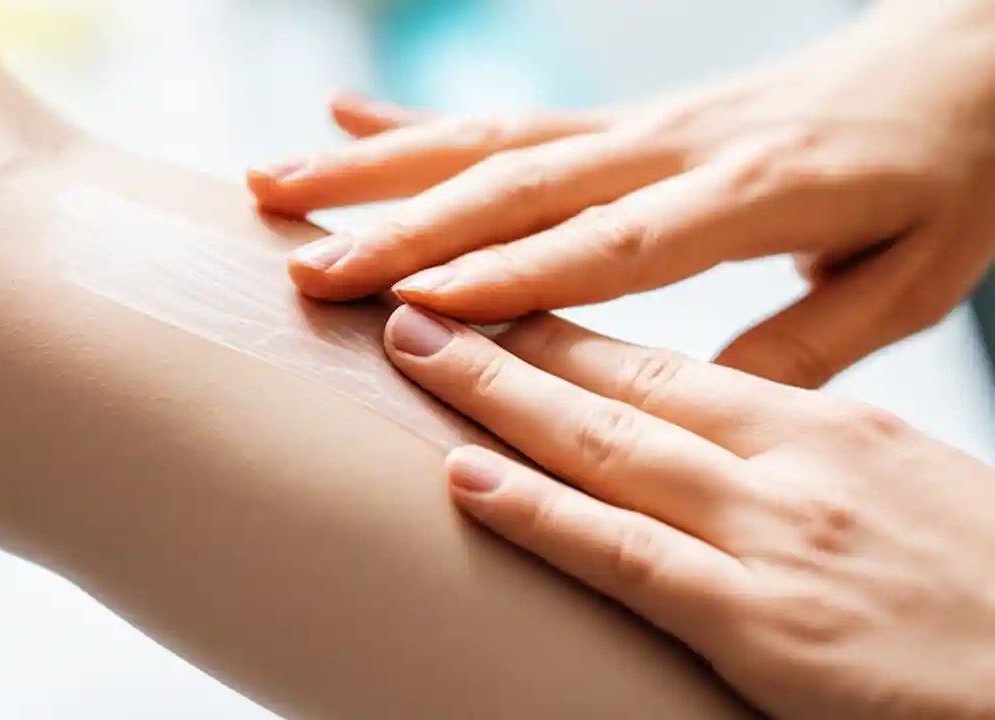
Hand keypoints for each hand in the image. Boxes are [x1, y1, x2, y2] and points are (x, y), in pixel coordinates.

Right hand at [250, 1, 994, 387]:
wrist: (968, 61)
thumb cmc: (950, 176)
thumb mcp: (911, 278)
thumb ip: (802, 344)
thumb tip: (685, 405)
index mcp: (755, 193)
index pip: (612, 243)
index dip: (509, 273)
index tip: (412, 305)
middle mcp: (678, 147)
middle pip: (521, 185)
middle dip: (401, 228)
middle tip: (303, 265)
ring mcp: (644, 123)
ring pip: (492, 143)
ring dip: (379, 167)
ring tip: (278, 183)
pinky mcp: (629, 117)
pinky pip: (513, 118)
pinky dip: (420, 119)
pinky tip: (346, 121)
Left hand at [380, 304, 994, 718]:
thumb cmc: (983, 595)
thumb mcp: (895, 493)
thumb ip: (796, 464)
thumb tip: (710, 449)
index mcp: (825, 427)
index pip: (666, 367)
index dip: (566, 331)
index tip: (490, 302)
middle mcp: (789, 464)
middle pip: (619, 387)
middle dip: (507, 341)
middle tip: (415, 303)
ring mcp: (773, 539)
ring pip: (606, 448)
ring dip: (496, 396)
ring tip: (413, 353)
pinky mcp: (765, 628)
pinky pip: (628, 558)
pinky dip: (540, 513)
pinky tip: (470, 480)